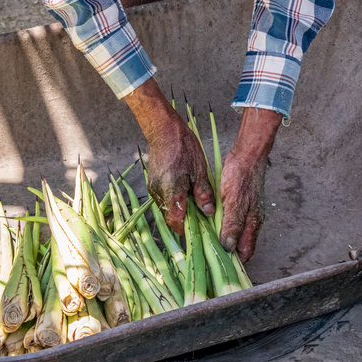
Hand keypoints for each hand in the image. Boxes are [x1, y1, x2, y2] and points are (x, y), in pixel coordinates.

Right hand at [124, 79, 214, 233]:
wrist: (162, 128)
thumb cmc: (183, 145)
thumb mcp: (199, 169)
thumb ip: (203, 193)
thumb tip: (208, 212)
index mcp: (171, 191)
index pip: (176, 222)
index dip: (188, 230)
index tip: (201, 232)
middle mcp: (158, 193)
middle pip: (170, 217)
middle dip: (185, 222)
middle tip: (202, 220)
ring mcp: (153, 188)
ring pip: (167, 208)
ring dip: (179, 211)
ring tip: (195, 206)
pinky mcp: (152, 183)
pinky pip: (163, 199)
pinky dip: (174, 201)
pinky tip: (186, 194)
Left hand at [219, 107, 281, 260]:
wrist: (246, 154)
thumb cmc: (242, 177)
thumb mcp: (234, 202)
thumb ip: (232, 225)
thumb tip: (227, 248)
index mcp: (253, 223)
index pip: (245, 252)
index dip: (234, 262)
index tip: (217, 267)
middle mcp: (250, 220)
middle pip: (238, 244)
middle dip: (225, 251)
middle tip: (205, 256)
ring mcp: (244, 212)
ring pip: (232, 232)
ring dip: (220, 237)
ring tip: (203, 242)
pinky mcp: (236, 203)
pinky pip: (228, 219)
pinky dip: (218, 224)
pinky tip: (207, 223)